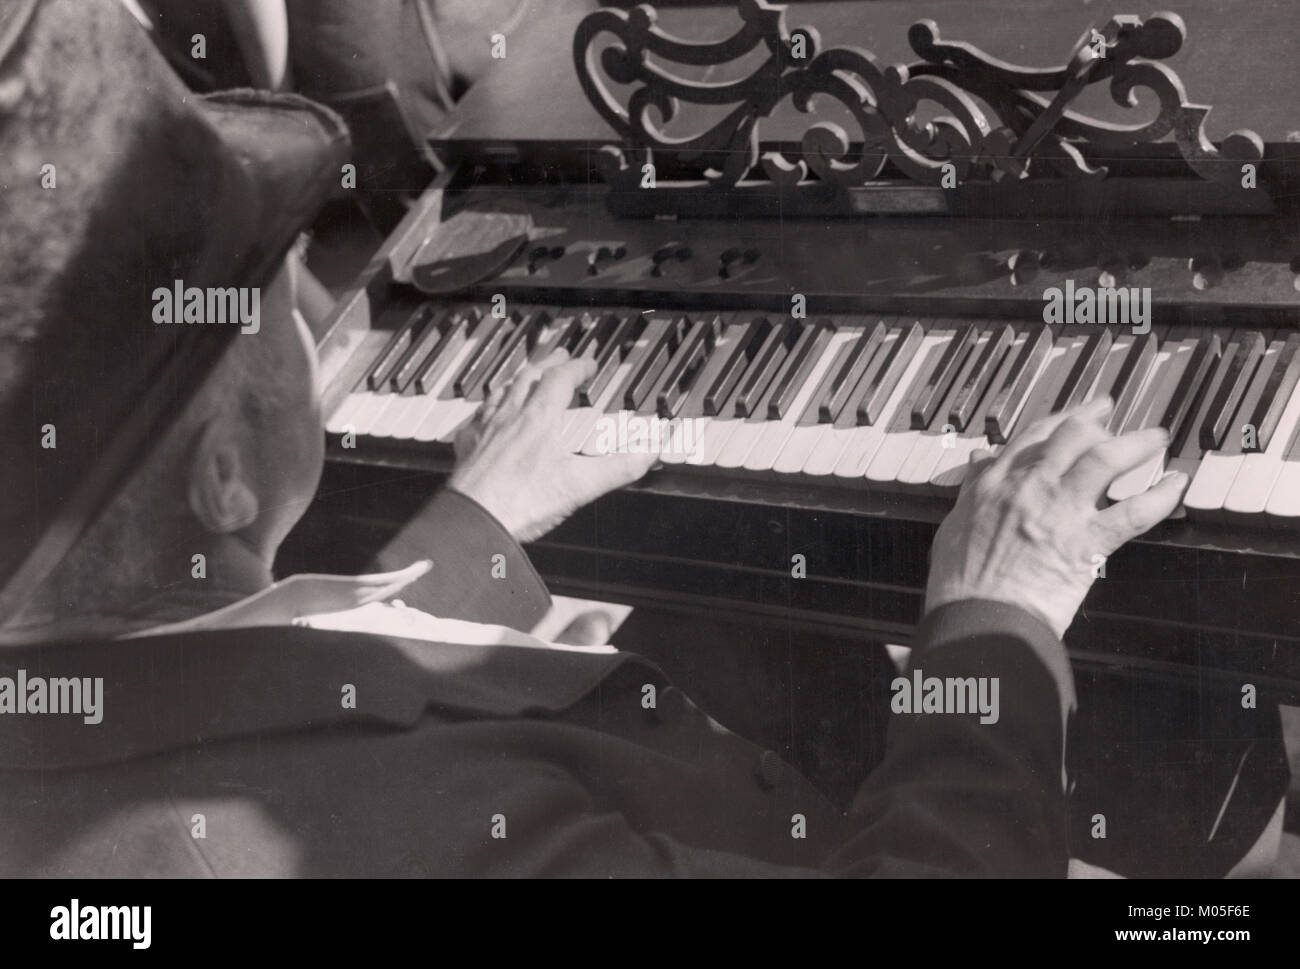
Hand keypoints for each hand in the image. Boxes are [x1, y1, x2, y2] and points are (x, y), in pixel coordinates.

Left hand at [448, 349, 657, 541]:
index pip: (561, 378)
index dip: (578, 367)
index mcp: (540, 418)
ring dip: (517, 381)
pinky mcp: (468, 448)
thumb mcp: (581, 485)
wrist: (474, 521)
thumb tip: (650, 453)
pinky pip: (477, 418)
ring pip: (501, 392)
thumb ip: (619, 467)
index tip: (589, 364)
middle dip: (547, 364)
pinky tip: (487, 416)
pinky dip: (488, 410)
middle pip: (529, 377)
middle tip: (559, 358)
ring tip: (526, 377)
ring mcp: (486, 430)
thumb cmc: (522, 503)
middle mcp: (510, 416)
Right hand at [925, 396, 1186, 638]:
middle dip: (1098, 419)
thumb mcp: (954, 524)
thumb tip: (978, 461)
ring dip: (1136, 444)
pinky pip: (1134, 511)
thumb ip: (972, 489)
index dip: (1061, 419)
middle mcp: (1029, 487)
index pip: (1033, 436)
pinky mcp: (1087, 542)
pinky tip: (1175, 485)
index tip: (1076, 413)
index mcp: (995, 483)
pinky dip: (1160, 496)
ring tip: (1156, 438)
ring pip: (1105, 459)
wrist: (979, 617)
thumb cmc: (961, 582)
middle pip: (1072, 435)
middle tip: (1114, 414)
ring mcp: (1060, 511)